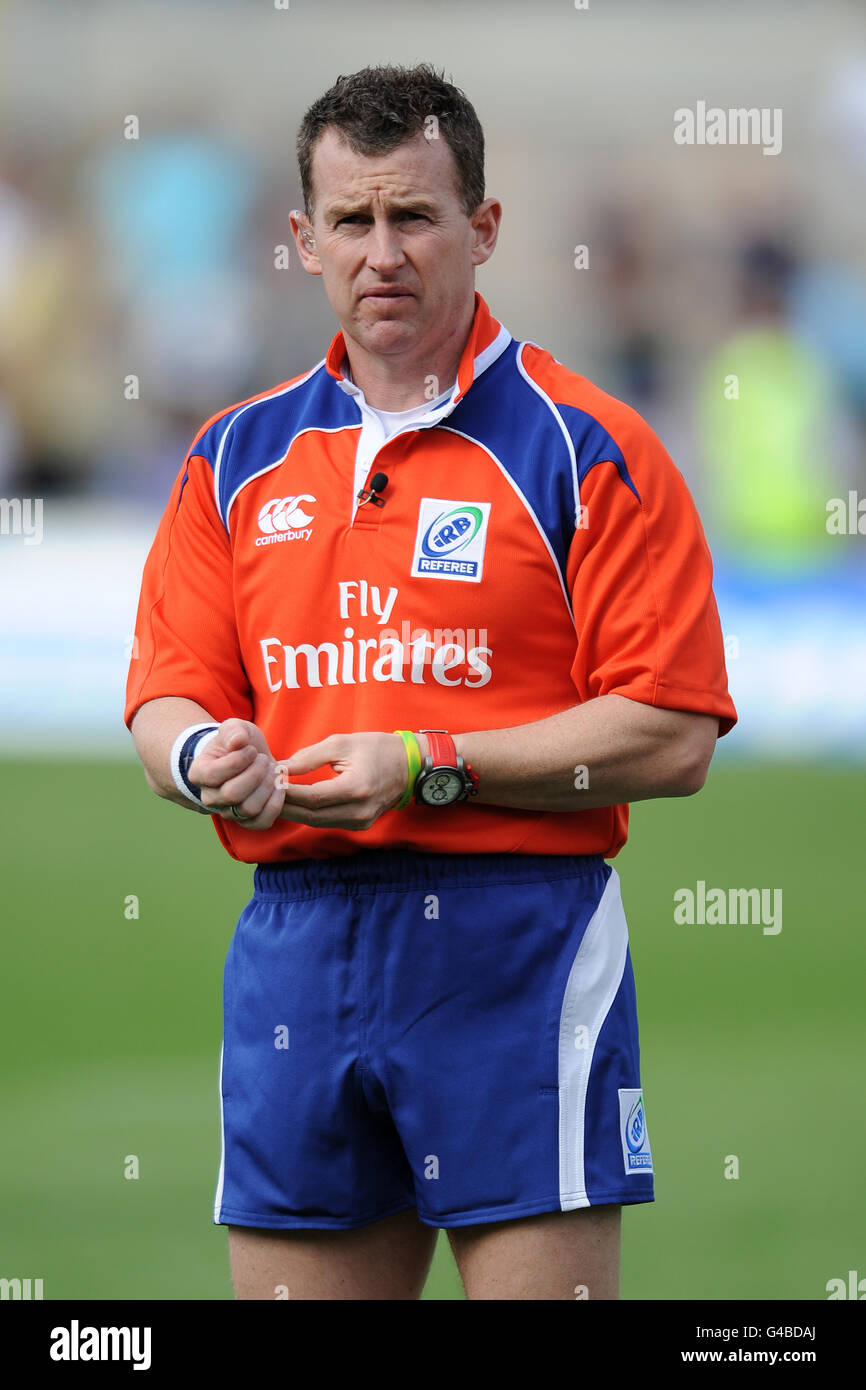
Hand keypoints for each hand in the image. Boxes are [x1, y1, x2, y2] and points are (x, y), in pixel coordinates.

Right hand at [189, 719, 285, 828]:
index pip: (213, 775)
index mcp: (199, 773)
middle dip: (255, 774)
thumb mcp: (235, 728)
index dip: (237, 761)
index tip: (251, 749)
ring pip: (248, 809)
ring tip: (272, 770)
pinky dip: (275, 804)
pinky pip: (262, 822)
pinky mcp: (248, 821)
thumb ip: (234, 731)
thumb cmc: (239, 744)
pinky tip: (279, 786)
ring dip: (267, 787)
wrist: (250, 759)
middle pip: (232, 795)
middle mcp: (210, 797)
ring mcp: (228, 812)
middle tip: (264, 760)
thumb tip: (238, 741)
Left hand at [275, 732, 415, 829]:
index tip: (270, 782)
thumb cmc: (376, 748)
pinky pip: (328, 822)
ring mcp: (361, 821)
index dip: (289, 792)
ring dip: (295, 813)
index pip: (314, 797)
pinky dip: (310, 815)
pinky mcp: (361, 824)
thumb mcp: (342, 743)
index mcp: (357, 788)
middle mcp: (360, 810)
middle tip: (265, 795)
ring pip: (318, 823)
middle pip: (312, 816)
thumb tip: (281, 768)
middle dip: (287, 806)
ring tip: (275, 800)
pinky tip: (295, 805)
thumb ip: (310, 756)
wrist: (409, 765)